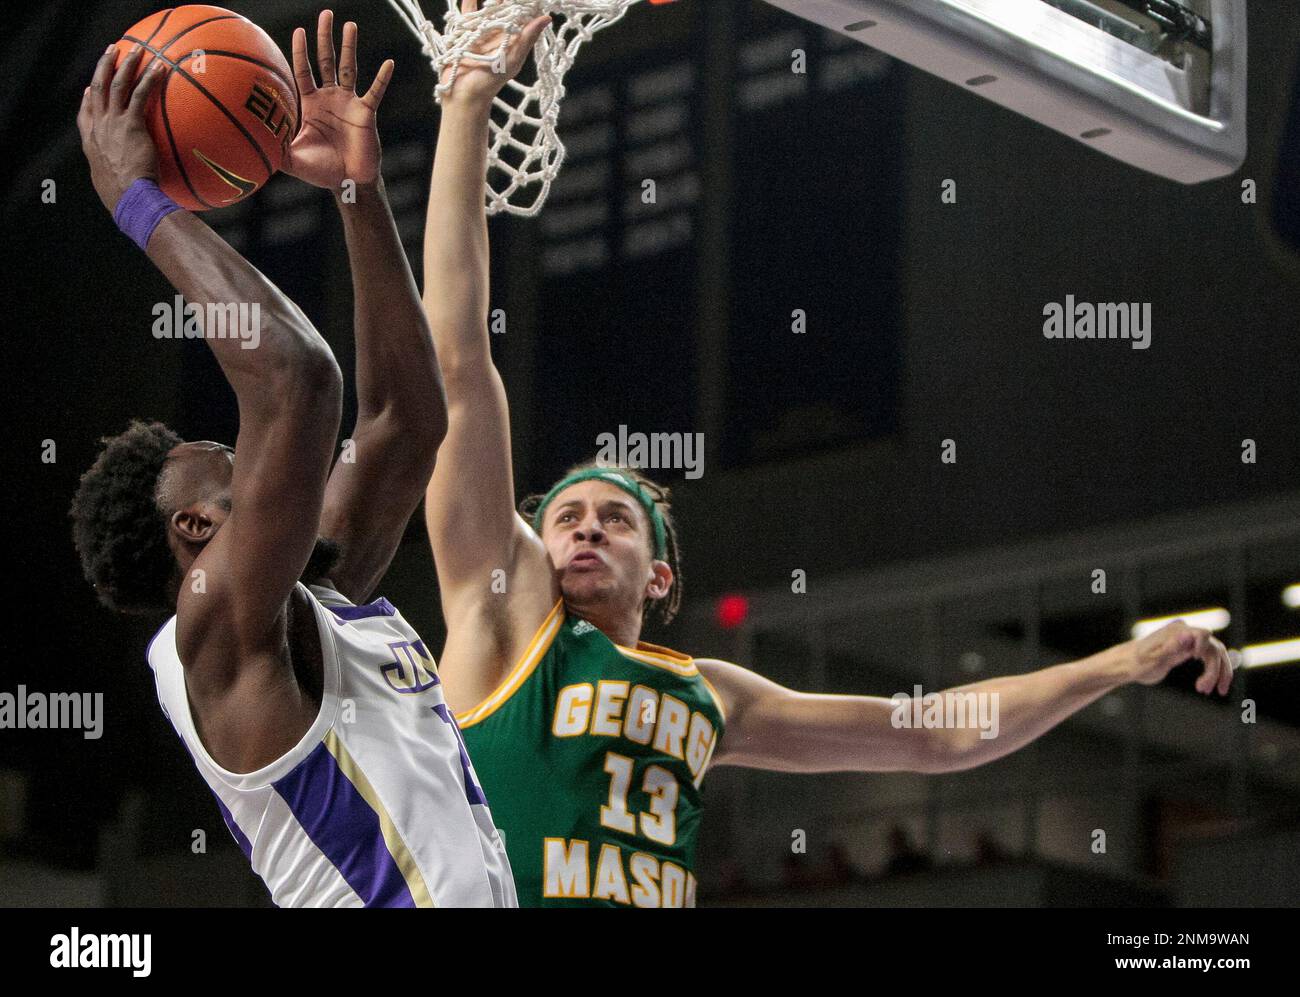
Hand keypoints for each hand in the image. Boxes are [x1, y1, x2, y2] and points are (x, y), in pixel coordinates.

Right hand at [77, 44, 166, 212]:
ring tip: (136, 50)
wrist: (129, 197)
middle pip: (98, 89)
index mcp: (91, 143)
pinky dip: (149, 79)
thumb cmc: (125, 199)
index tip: (90, 88)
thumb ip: (116, 175)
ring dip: (126, 65)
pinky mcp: (131, 124)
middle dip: (104, 67)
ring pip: (116, 85)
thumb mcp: (111, 185)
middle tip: (111, 52)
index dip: (88, 99)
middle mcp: (99, 128)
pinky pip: (140, 95)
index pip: (85, 114)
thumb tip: (127, 184)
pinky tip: (159, 68)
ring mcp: (113, 124)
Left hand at [284, 11, 393, 189]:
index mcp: (311, 104)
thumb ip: (273, 150)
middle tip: (325, 14)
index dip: (301, 52)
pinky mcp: (366, 113)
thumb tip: (246, 147)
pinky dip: (382, 78)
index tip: (299, 31)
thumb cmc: (321, 172)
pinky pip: (375, 92)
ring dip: (349, 46)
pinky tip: (389, 63)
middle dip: (324, 37)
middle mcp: (330, 98)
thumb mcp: (291, 159)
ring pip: (348, 68)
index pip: (304, 71)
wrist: (348, 183)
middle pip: (326, 60)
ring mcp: (349, 103)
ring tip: (350, 25)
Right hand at [439, 0, 550, 107]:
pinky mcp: (465, 31)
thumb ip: (527, 38)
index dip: (526, 3)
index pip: (523, 14)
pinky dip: (470, 2)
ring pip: (488, 7)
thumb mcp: (513, 59)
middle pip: (505, 8)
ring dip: (492, 0)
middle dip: (506, 0)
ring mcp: (482, 30)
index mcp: (513, 38)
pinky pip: (469, 12)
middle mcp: (499, 32)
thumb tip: (547, 17)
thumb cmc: (491, 81)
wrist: (463, 94)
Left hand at [1127, 620, 1233, 694]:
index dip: (1206, 647)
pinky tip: (1206, 688)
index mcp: (1175, 631)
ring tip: (1206, 691)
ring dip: (1218, 674)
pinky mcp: (1189, 650)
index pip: (1203, 634)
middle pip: (1213, 647)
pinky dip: (1213, 673)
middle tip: (1203, 690)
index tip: (1196, 661)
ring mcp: (1189, 641)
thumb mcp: (1152, 658)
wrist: (1127, 664)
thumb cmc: (1136, 663)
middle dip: (1215, 670)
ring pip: (1216, 655)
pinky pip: (1210, 659)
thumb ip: (1170, 647)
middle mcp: (1185, 633)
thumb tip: (1187, 635)